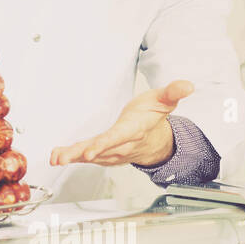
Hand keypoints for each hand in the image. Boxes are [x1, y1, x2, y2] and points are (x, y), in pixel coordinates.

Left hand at [50, 80, 192, 168]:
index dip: (105, 144)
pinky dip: (71, 156)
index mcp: (134, 130)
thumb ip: (174, 92)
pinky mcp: (102, 152)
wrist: (154, 140)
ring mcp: (111, 151)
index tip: (91, 151)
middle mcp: (122, 144)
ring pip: (91, 155)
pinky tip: (57, 156)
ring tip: (57, 157)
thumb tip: (188, 85)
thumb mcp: (165, 100)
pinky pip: (85, 155)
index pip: (119, 137)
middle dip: (82, 154)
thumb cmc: (152, 117)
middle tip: (65, 157)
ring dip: (72, 157)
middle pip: (101, 150)